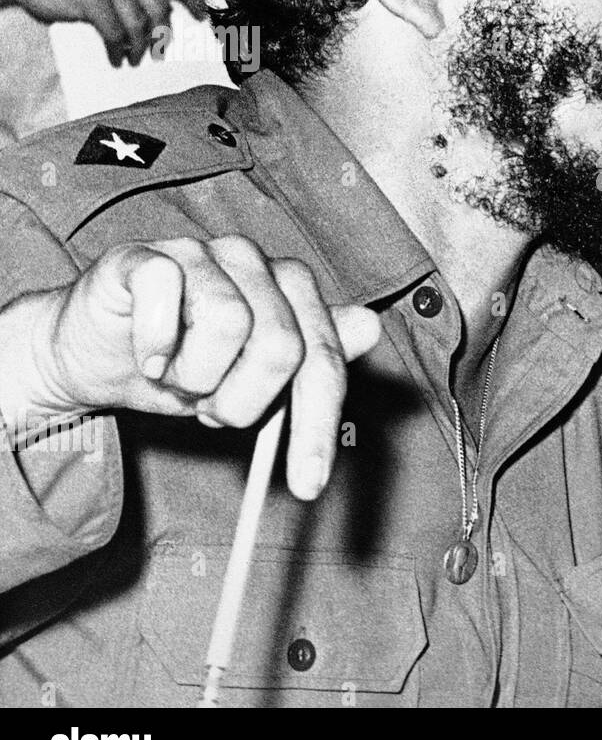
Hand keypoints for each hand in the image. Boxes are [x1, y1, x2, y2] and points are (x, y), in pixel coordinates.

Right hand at [0, 0, 206, 65]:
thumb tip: (177, 6)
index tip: (202, 16)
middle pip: (160, 6)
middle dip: (162, 34)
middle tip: (160, 50)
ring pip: (138, 24)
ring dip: (139, 48)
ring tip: (133, 58)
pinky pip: (115, 34)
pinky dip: (118, 50)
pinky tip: (116, 57)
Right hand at [0, 236, 380, 499]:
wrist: (91, 352)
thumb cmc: (181, 363)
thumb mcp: (250, 380)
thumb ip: (309, 361)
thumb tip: (371, 326)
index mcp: (291, 289)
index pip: (323, 358)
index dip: (317, 425)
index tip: (307, 486)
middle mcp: (254, 261)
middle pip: (281, 346)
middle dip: (240, 402)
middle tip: (206, 407)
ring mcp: (201, 252)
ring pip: (227, 323)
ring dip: (193, 376)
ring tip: (175, 375)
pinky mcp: (146, 256)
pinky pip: (166, 298)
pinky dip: (154, 346)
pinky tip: (146, 354)